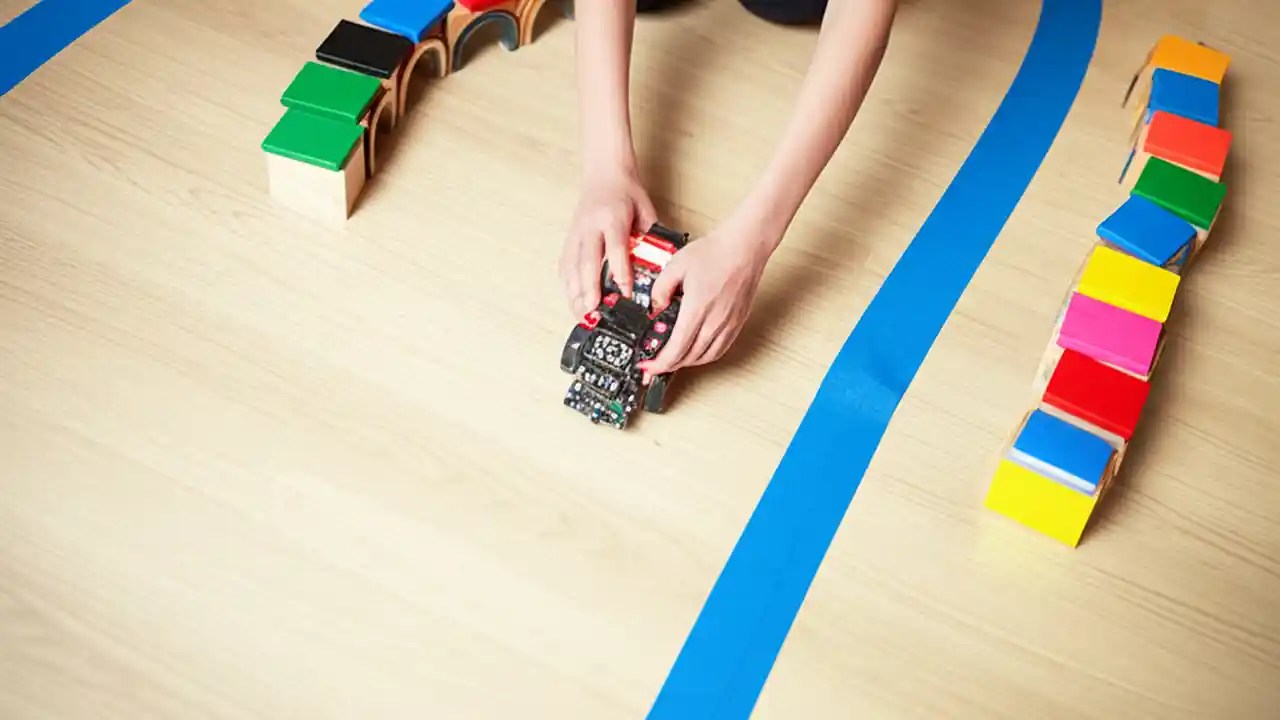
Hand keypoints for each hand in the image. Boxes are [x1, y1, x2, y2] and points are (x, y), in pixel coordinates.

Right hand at [558, 168, 657, 317]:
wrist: (603, 171)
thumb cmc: (627, 191)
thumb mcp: (646, 210)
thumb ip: (652, 237)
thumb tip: (661, 266)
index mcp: (612, 218)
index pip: (616, 249)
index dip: (620, 273)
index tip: (624, 294)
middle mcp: (590, 227)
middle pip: (587, 262)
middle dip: (589, 290)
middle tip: (593, 312)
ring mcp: (576, 233)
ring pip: (571, 267)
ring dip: (575, 293)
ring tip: (582, 315)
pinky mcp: (569, 238)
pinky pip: (565, 265)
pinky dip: (568, 285)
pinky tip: (573, 301)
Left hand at [638, 215, 774, 378]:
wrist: (744, 247)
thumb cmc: (715, 252)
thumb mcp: (676, 265)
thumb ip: (660, 289)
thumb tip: (654, 308)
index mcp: (697, 308)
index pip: (676, 348)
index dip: (660, 363)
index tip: (649, 366)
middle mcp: (715, 321)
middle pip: (690, 357)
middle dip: (670, 366)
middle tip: (656, 365)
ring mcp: (729, 323)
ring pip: (706, 357)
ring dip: (688, 363)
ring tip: (674, 360)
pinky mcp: (737, 322)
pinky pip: (720, 349)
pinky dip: (706, 356)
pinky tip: (697, 352)